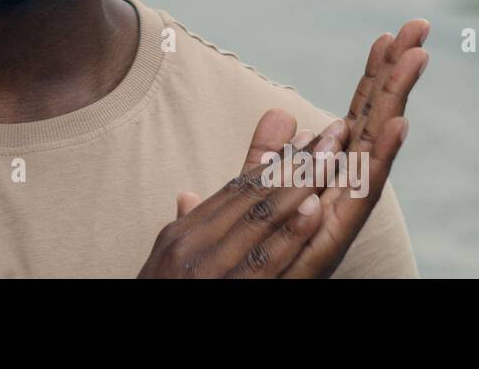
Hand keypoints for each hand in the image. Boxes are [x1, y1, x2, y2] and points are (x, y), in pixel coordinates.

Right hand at [137, 110, 348, 277]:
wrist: (143, 345)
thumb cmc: (163, 295)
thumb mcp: (170, 260)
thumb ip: (190, 225)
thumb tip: (187, 192)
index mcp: (180, 235)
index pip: (236, 190)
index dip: (277, 161)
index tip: (309, 136)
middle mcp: (191, 246)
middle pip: (253, 195)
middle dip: (299, 162)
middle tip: (335, 133)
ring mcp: (207, 270)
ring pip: (261, 219)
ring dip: (302, 185)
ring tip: (334, 158)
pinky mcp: (226, 294)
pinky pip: (264, 261)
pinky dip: (290, 233)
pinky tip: (314, 210)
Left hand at [141, 19, 429, 277]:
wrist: (242, 296)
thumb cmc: (250, 255)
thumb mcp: (253, 196)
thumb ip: (265, 159)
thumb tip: (282, 114)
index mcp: (327, 177)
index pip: (352, 115)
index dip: (369, 76)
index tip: (385, 34)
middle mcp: (344, 189)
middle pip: (374, 121)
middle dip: (395, 73)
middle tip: (418, 26)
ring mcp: (343, 210)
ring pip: (376, 146)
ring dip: (397, 100)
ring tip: (417, 55)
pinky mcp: (335, 234)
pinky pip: (362, 191)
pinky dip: (383, 156)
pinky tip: (402, 122)